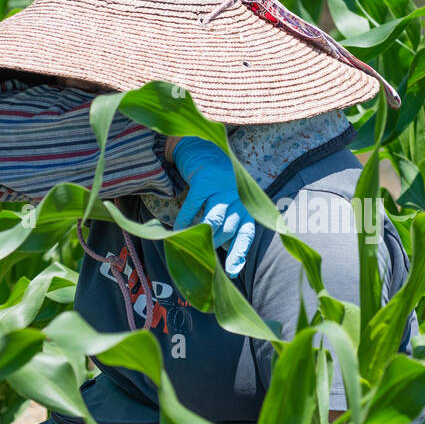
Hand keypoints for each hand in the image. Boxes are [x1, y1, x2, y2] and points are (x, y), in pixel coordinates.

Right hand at [170, 137, 255, 276]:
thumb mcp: (227, 203)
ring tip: (192, 241)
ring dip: (203, 233)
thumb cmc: (216, 184)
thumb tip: (225, 254)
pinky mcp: (204, 182)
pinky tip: (177, 228)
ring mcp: (221, 190)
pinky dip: (185, 219)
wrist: (204, 150)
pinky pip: (194, 206)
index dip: (240, 253)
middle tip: (201, 252)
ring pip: (215, 220)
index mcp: (243, 207)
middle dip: (214, 244)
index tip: (232, 272)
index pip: (246, 234)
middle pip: (228, 230)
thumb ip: (227, 225)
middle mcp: (235, 200)